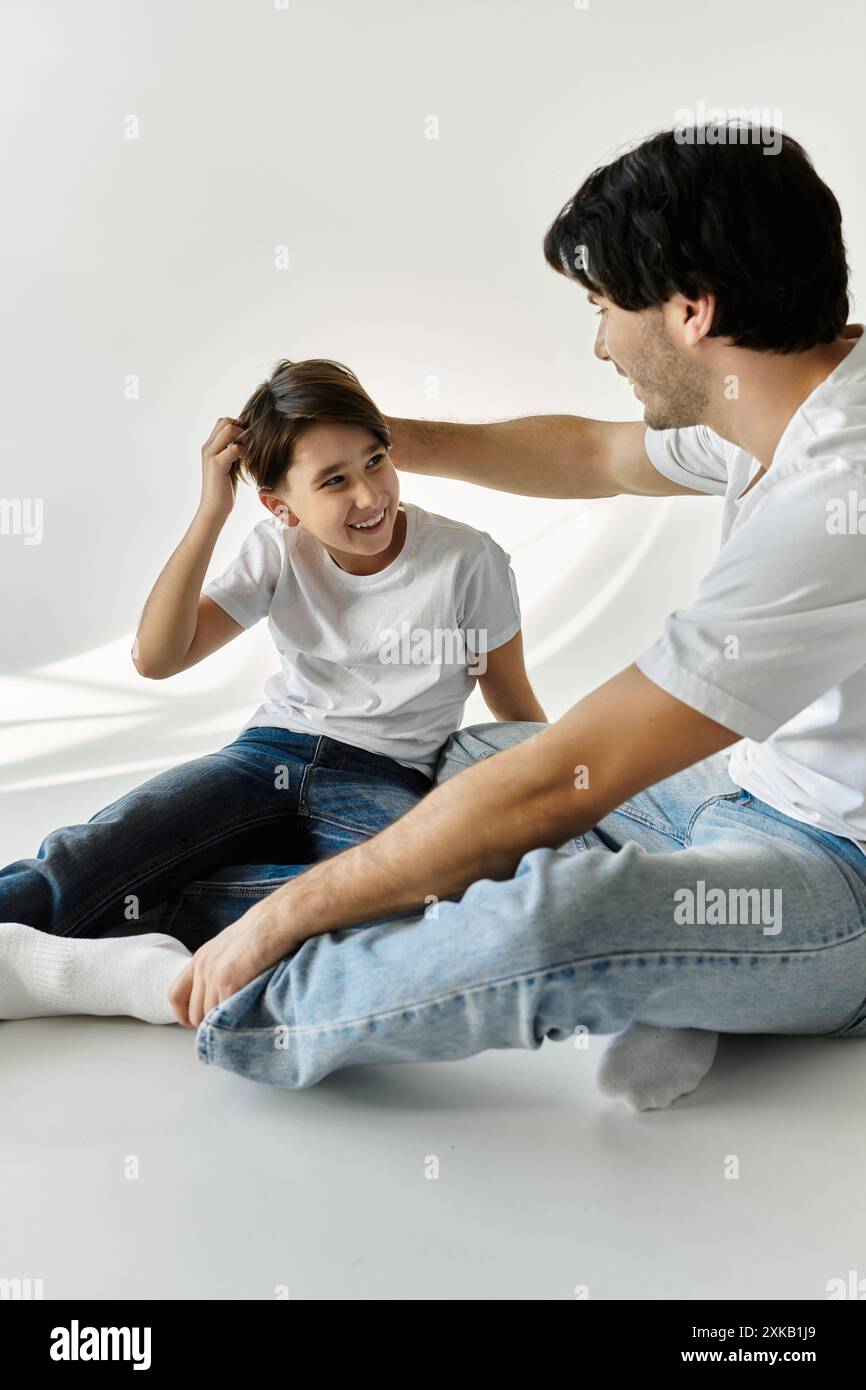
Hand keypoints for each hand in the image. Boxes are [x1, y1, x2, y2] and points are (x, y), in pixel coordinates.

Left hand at [167, 899, 297, 1028]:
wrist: (274, 921)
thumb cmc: (260, 932)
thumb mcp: (228, 947)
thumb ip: (218, 967)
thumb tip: (221, 992)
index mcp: (199, 959)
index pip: (174, 995)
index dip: (182, 1014)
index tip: (194, 1023)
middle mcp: (202, 968)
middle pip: (193, 1013)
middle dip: (207, 1024)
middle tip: (225, 1025)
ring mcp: (214, 976)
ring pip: (208, 1017)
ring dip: (222, 1024)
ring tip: (239, 1022)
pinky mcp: (229, 983)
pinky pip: (224, 1013)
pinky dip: (234, 1020)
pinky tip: (246, 1017)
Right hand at [199, 417, 245, 521]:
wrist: (213, 508)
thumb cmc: (223, 489)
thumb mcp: (229, 466)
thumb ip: (233, 452)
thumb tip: (249, 442)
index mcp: (209, 447)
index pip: (223, 422)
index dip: (238, 427)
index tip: (248, 442)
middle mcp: (208, 447)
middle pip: (226, 421)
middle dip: (242, 429)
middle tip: (250, 446)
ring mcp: (211, 454)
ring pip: (229, 429)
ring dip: (244, 438)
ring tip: (250, 453)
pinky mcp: (217, 464)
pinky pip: (235, 447)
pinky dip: (246, 452)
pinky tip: (249, 462)